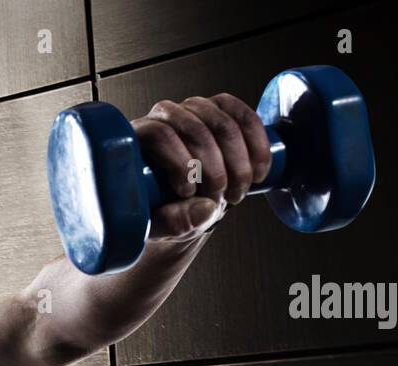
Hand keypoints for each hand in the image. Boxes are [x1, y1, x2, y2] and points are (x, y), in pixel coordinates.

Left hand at [131, 93, 272, 241]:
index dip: (180, 163)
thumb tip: (204, 208)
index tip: (190, 192)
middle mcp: (163, 116)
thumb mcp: (159, 225)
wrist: (181, 203)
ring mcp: (194, 109)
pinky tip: (259, 171)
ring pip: (224, 124)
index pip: (160, 134)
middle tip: (219, 200)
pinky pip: (244, 117)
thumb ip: (172, 222)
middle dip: (214, 170)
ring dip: (238, 163)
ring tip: (237, 193)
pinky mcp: (221, 108)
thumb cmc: (160, 211)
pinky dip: (257, 145)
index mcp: (137, 138)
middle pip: (195, 130)